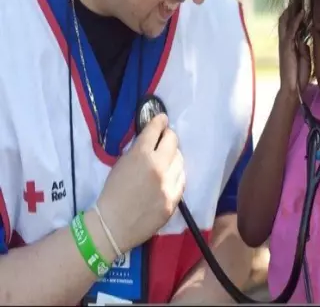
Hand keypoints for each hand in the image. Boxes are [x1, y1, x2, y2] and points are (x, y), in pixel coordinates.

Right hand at [96, 113, 185, 252]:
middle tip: (165, 138)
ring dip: (174, 156)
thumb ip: (137, 149)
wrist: (112, 225)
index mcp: (140, 155)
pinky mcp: (174, 199)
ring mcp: (168, 184)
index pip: (156, 130)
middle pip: (173, 141)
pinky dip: (177, 174)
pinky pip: (182, 179)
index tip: (163, 119)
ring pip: (180, 159)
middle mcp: (158, 166)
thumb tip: (152, 137)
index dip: (160, 121)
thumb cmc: (112, 193)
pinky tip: (171, 175)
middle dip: (169, 136)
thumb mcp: (120, 163)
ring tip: (168, 158)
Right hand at [278, 7, 310, 97]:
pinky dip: (296, 21)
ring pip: (286, 24)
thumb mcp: (304, 60)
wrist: (292, 88)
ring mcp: (285, 45)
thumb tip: (304, 41)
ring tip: (298, 1)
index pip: (290, 27)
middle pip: (285, 22)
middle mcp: (285, 43)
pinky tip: (301, 13)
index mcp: (289, 46)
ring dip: (292, 13)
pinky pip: (291, 31)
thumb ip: (303, 50)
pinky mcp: (287, 48)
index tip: (300, 6)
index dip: (294, 17)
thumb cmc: (298, 76)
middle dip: (290, 11)